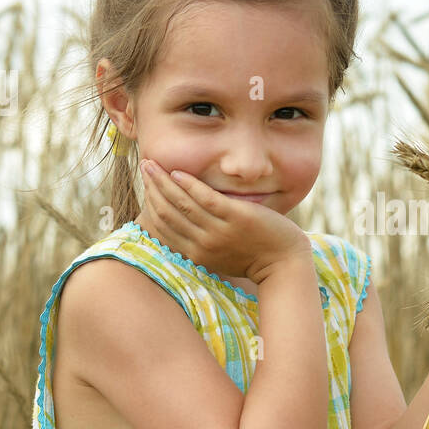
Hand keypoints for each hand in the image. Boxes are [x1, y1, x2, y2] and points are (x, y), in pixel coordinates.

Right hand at [138, 159, 311, 283]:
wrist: (283, 264)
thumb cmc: (254, 257)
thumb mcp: (219, 254)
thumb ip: (201, 240)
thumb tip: (185, 222)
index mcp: (196, 254)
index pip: (164, 226)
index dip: (151, 203)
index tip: (147, 185)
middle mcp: (202, 244)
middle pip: (167, 213)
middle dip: (152, 188)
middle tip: (145, 167)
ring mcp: (218, 231)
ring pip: (182, 204)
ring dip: (163, 182)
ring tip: (152, 164)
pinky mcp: (236, 218)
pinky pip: (206, 199)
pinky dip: (190, 185)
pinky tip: (178, 172)